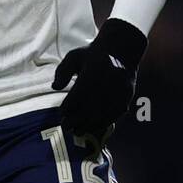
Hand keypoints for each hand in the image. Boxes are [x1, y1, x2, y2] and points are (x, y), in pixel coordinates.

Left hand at [52, 18, 146, 145]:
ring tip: (77, 131)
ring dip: (88, 125)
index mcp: (94, 69)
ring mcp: (120, 90)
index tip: (62, 112)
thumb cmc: (92, 55)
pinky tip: (93, 128)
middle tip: (66, 127)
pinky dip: (103, 123)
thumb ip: (63, 71)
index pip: (78, 94)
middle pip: (90, 107)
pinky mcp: (127, 96)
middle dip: (76, 120)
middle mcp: (108, 80)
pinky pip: (115, 114)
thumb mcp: (74, 56)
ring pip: (103, 113)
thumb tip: (55, 87)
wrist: (121, 50)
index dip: (68, 107)